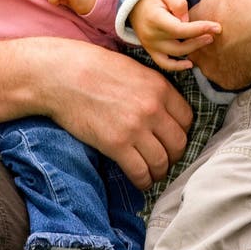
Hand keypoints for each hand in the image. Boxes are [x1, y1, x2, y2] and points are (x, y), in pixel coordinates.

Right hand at [43, 41, 193, 189]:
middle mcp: (152, 108)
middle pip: (179, 143)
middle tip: (165, 158)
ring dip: (159, 171)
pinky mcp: (116, 144)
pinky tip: (140, 181)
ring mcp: (135, 127)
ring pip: (162, 161)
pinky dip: (143, 181)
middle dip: (175, 155)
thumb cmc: (95, 68)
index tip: (172, 137)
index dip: (181, 131)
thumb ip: (153, 89)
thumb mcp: (134, 70)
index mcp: (159, 87)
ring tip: (153, 173)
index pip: (187, 118)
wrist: (63, 75)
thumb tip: (164, 109)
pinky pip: (140, 172)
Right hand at [129, 0, 220, 71]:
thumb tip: (186, 21)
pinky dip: (176, 66)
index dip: (200, 29)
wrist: (136, 2)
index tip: (216, 27)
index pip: (181, 29)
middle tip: (214, 33)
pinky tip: (190, 64)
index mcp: (155, 19)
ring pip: (175, 54)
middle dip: (200, 39)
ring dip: (193, 49)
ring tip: (207, 40)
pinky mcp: (151, 50)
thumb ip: (178, 3)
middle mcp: (151, 35)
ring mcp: (150, 45)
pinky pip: (164, 63)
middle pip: (180, 44)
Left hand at [189, 0, 250, 88]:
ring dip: (222, 59)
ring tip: (240, 48)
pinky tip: (248, 60)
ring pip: (212, 65)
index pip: (188, 24)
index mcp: (193, 23)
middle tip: (230, 34)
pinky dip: (237, 72)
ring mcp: (212, 68)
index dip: (203, 20)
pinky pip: (230, 78)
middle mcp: (197, 49)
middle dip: (210, 42)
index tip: (219, 17)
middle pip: (197, 48)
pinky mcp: (229, 81)